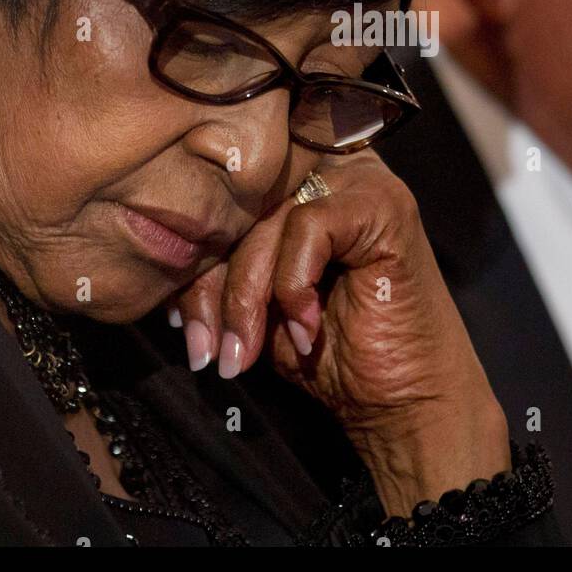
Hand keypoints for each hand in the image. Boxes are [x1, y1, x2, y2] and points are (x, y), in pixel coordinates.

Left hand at [170, 151, 509, 515]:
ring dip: (246, 297)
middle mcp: (330, 167)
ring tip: (244, 353)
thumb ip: (224, 268)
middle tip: (207, 348)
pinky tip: (305, 330)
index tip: (182, 322)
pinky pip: (308, 225)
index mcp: (300, 183)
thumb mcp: (258, 308)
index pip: (226, 198)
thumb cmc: (334, 355)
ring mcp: (361, 179)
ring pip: (268, 219)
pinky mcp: (384, 203)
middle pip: (241, 206)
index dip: (198, 258)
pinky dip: (293, 285)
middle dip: (212, 284)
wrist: (404, 403)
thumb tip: (166, 254)